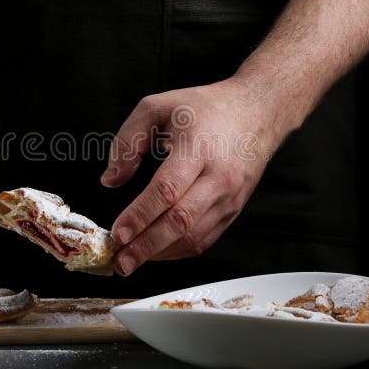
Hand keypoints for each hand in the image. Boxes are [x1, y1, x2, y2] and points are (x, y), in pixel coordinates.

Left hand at [102, 77, 294, 275]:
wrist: (258, 112)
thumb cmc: (205, 108)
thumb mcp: (157, 106)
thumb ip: (127, 141)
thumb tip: (111, 180)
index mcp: (198, 148)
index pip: (167, 189)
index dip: (140, 215)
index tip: (117, 232)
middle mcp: (218, 177)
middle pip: (181, 221)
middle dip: (146, 246)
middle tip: (120, 262)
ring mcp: (229, 197)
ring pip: (193, 236)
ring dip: (159, 254)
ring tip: (130, 261)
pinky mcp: (233, 210)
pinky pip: (204, 239)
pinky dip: (177, 251)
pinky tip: (155, 252)